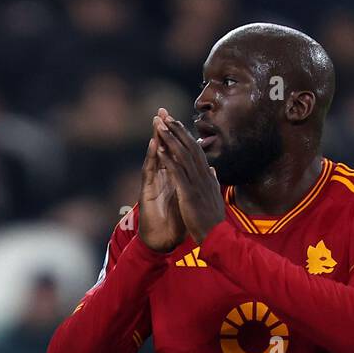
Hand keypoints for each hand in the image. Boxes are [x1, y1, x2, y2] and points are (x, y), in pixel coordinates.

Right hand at [138, 113, 185, 252]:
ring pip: (153, 157)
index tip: (180, 122)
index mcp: (172, 179)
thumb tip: (208, 175)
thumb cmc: (176, 223)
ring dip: (155, 139)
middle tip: (163, 112)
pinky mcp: (146, 192)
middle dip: (164, 132)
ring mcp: (152, 184)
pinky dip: (152, 158)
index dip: (177, 139)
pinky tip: (154, 144)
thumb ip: (197, 186)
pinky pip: (149, 172)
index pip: (174, 155)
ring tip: (157, 121)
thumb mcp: (190, 202)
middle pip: (161, 151)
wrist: (162, 240)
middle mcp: (160, 179)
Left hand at [154, 113, 224, 245]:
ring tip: (159, 126)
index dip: (185, 136)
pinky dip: (168, 160)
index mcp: (208, 177)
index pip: (196, 151)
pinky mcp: (190, 194)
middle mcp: (204, 176)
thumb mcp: (215, 197)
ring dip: (170, 139)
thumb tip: (213, 171)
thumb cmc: (214, 220)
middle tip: (165, 116)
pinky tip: (159, 150)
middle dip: (176, 130)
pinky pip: (177, 173)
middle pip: (189, 147)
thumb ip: (213, 182)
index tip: (175, 124)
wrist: (218, 237)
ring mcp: (197, 184)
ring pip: (182, 156)